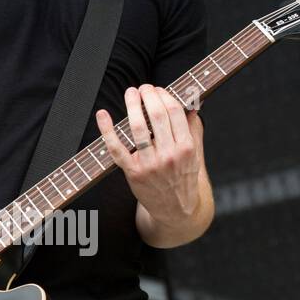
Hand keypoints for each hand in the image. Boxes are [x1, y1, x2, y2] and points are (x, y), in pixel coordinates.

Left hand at [96, 84, 203, 223]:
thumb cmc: (184, 179)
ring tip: (130, 93)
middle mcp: (169, 156)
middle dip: (148, 95)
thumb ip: (194, 130)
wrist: (176, 211)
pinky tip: (102, 115)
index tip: (157, 89)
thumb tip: (191, 104)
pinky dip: (107, 130)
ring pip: (138, 128)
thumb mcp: (196, 155)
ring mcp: (150, 165)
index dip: (164, 95)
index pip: (174, 112)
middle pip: (156, 116)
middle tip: (142, 87)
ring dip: (132, 105)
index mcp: (186, 148)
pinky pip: (116, 149)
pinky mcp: (133, 173)